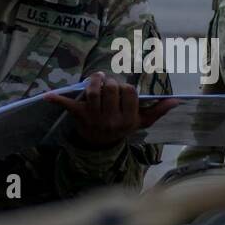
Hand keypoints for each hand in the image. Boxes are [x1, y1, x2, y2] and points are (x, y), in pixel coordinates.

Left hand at [44, 71, 179, 148]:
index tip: (121, 90)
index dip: (125, 87)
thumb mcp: (142, 123)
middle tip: (107, 83)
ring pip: (93, 91)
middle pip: (111, 88)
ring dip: (93, 80)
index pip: (129, 91)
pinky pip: (68, 105)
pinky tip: (47, 95)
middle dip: (109, 81)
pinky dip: (57, 99)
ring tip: (95, 79)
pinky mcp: (79, 116)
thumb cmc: (122, 128)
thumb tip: (177, 100)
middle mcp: (111, 120)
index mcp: (128, 119)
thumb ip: (158, 111)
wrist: (100, 145)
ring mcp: (94, 118)